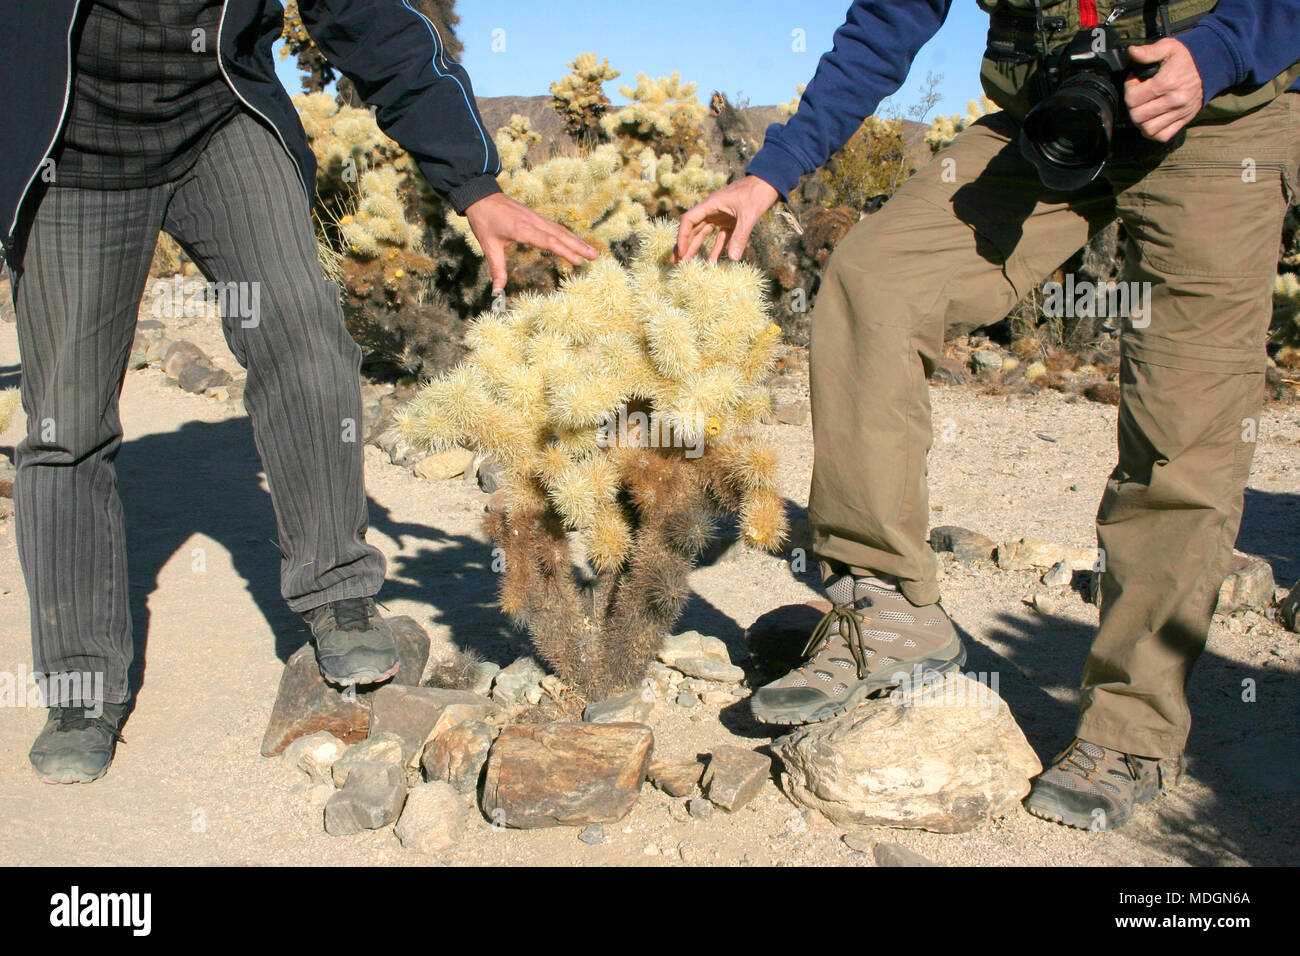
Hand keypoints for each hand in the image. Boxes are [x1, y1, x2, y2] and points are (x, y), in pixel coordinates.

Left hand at [463, 192, 597, 291]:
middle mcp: (533, 222)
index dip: (564, 251)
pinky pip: (555, 227)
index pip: (548, 241)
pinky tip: (576, 242)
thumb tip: (496, 291)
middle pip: (560, 234)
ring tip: (592, 252)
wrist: (481, 196)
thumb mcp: (488, 245)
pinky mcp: (536, 217)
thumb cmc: (484, 220)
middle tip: (595, 257)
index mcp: (522, 230)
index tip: (578, 261)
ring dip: (577, 241)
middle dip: (579, 246)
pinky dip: (568, 235)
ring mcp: (536, 218)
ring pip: (560, 230)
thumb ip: (496, 268)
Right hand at [672, 175, 779, 263]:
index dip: (682, 237)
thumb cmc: (757, 193)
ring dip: (696, 248)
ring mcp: (721, 215)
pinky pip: (720, 237)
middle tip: (675, 262)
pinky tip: (712, 262)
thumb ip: (740, 236)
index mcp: (710, 204)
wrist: (769, 182)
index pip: (689, 221)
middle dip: (684, 245)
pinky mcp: (730, 221)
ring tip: (687, 263)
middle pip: (693, 229)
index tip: (682, 253)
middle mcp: (712, 210)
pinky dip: (716, 248)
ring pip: (704, 234)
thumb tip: (733, 259)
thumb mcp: (749, 215)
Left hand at [1124, 38, 1202, 142]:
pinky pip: (1162, 136)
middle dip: (1132, 106)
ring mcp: (1180, 112)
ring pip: (1148, 129)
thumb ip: (1149, 51)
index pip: (1133, 98)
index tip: (1135, 82)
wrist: (1212, 64)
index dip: (1129, 89)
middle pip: (1137, 116)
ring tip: (1143, 108)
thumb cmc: (1187, 57)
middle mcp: (1174, 100)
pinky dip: (1152, 132)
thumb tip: (1132, 51)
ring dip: (1140, 121)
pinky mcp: (1184, 119)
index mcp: (1167, 83)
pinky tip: (1150, 120)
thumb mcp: (1169, 47)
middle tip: (1138, 95)